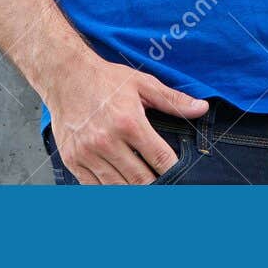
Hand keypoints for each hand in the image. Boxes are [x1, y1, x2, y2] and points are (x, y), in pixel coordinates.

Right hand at [43, 54, 208, 184]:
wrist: (65, 75)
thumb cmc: (105, 79)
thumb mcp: (142, 83)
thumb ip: (173, 100)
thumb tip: (201, 108)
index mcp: (129, 122)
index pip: (160, 158)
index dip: (173, 171)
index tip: (181, 176)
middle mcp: (108, 140)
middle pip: (140, 179)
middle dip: (156, 186)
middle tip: (166, 189)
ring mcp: (88, 153)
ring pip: (118, 187)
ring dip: (134, 192)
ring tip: (146, 190)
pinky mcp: (73, 160)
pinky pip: (94, 187)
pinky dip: (109, 192)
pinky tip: (120, 188)